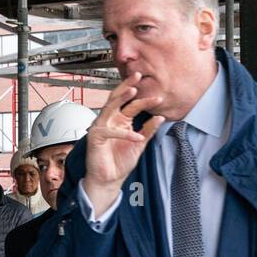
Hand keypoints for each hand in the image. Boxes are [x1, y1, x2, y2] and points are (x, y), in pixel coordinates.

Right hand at [80, 71, 165, 212]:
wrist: (108, 180)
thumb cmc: (120, 162)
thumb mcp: (140, 145)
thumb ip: (148, 131)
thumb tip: (160, 117)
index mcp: (120, 120)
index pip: (132, 104)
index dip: (145, 100)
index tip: (159, 98)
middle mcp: (110, 120)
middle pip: (117, 98)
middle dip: (127, 86)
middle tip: (138, 76)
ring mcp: (101, 127)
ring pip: (110, 107)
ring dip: (121, 98)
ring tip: (133, 91)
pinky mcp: (95, 137)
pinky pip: (110, 131)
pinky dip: (124, 134)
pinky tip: (137, 137)